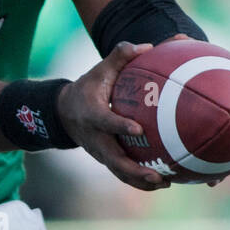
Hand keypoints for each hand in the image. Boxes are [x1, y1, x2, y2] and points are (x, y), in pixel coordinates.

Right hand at [56, 41, 171, 190]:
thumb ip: (120, 56)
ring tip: (165, 183)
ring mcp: (99, 152)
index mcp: (92, 115)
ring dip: (140, 181)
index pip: (105, 122)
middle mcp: (95, 138)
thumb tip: (147, 46)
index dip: (119, 126)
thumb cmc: (88, 88)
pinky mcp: (105, 160)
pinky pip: (122, 174)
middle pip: (113, 159)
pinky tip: (163, 182)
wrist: (65, 113)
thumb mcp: (99, 70)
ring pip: (119, 172)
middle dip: (134, 169)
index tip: (137, 130)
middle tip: (156, 173)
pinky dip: (140, 182)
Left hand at [166, 34, 229, 185]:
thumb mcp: (172, 51)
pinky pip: (187, 156)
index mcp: (225, 94)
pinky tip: (175, 179)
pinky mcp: (186, 140)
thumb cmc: (173, 62)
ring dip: (219, 170)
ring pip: (217, 154)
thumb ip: (175, 45)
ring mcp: (207, 129)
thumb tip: (179, 38)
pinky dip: (185, 167)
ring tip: (215, 183)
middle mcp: (222, 115)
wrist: (165, 73)